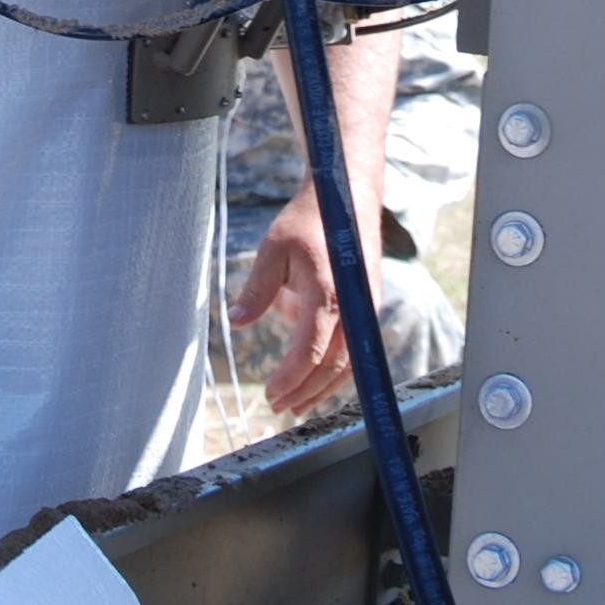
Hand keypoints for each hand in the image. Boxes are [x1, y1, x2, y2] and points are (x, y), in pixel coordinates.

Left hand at [231, 198, 353, 413]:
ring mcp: (366, 308)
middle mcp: (354, 307)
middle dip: (306, 392)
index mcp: (328, 293)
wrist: (349, 196)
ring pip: (350, 363)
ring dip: (324, 388)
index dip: (290, 379)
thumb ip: (257, 290)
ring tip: (299, 405)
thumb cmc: (310, 220)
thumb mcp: (274, 250)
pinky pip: (356, 349)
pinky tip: (316, 380)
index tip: (270, 394)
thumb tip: (235, 322)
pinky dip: (336, 370)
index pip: (309, 352)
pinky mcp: (368, 306)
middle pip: (333, 367)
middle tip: (281, 409)